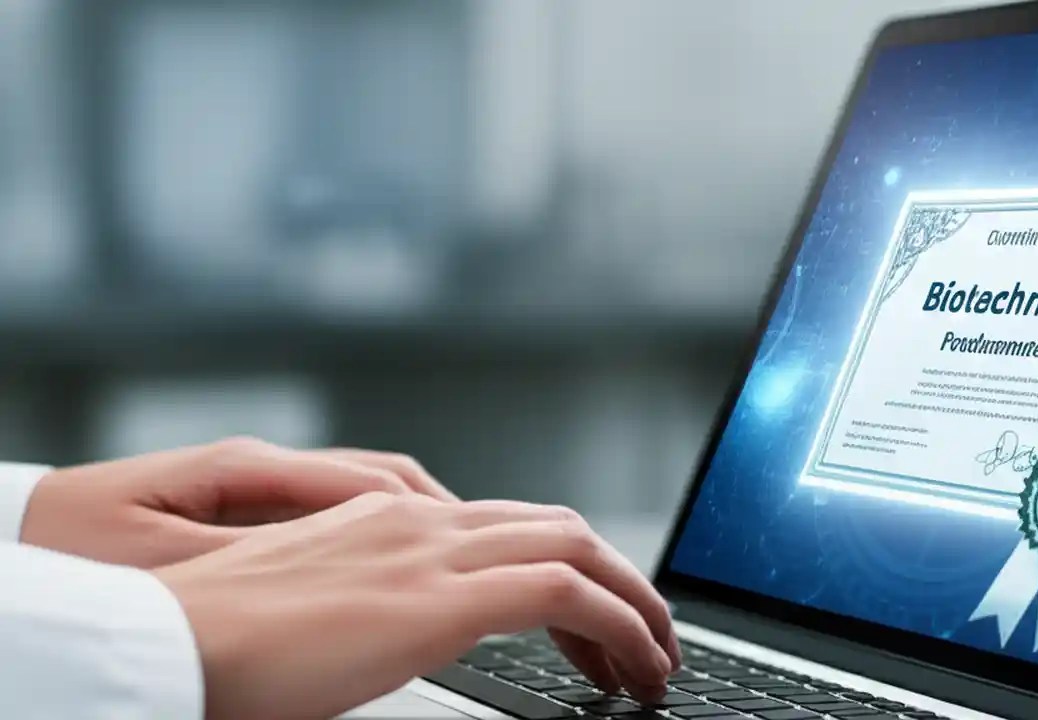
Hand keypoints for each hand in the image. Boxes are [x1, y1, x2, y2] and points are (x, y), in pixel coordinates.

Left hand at [20, 436, 456, 567]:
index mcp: (250, 468)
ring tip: (459, 555)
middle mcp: (260, 467)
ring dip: (414, 519)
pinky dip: (373, 531)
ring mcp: (252, 485)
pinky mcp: (235, 508)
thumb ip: (267, 547)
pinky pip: (323, 512)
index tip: (487, 539)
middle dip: (444, 509)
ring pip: (358, 492)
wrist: (21, 538)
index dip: (435, 510)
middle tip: (499, 543)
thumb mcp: (177, 554)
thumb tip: (354, 542)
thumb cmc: (83, 552)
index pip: (372, 480)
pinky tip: (389, 562)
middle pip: (378, 477)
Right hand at [154, 493, 679, 719]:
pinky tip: (634, 666)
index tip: (592, 619)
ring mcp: (433, 549)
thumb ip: (374, 604)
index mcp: (390, 520)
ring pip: (578, 548)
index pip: (511, 526)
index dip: (569, 565)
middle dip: (618, 580)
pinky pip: (568, 592)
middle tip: (644, 637)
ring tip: (655, 658)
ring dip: (632, 602)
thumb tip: (399, 631)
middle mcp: (420, 520)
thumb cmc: (220, 641)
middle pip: (559, 526)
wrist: (167, 645)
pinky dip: (619, 624)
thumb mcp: (317, 608)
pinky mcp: (442, 597)